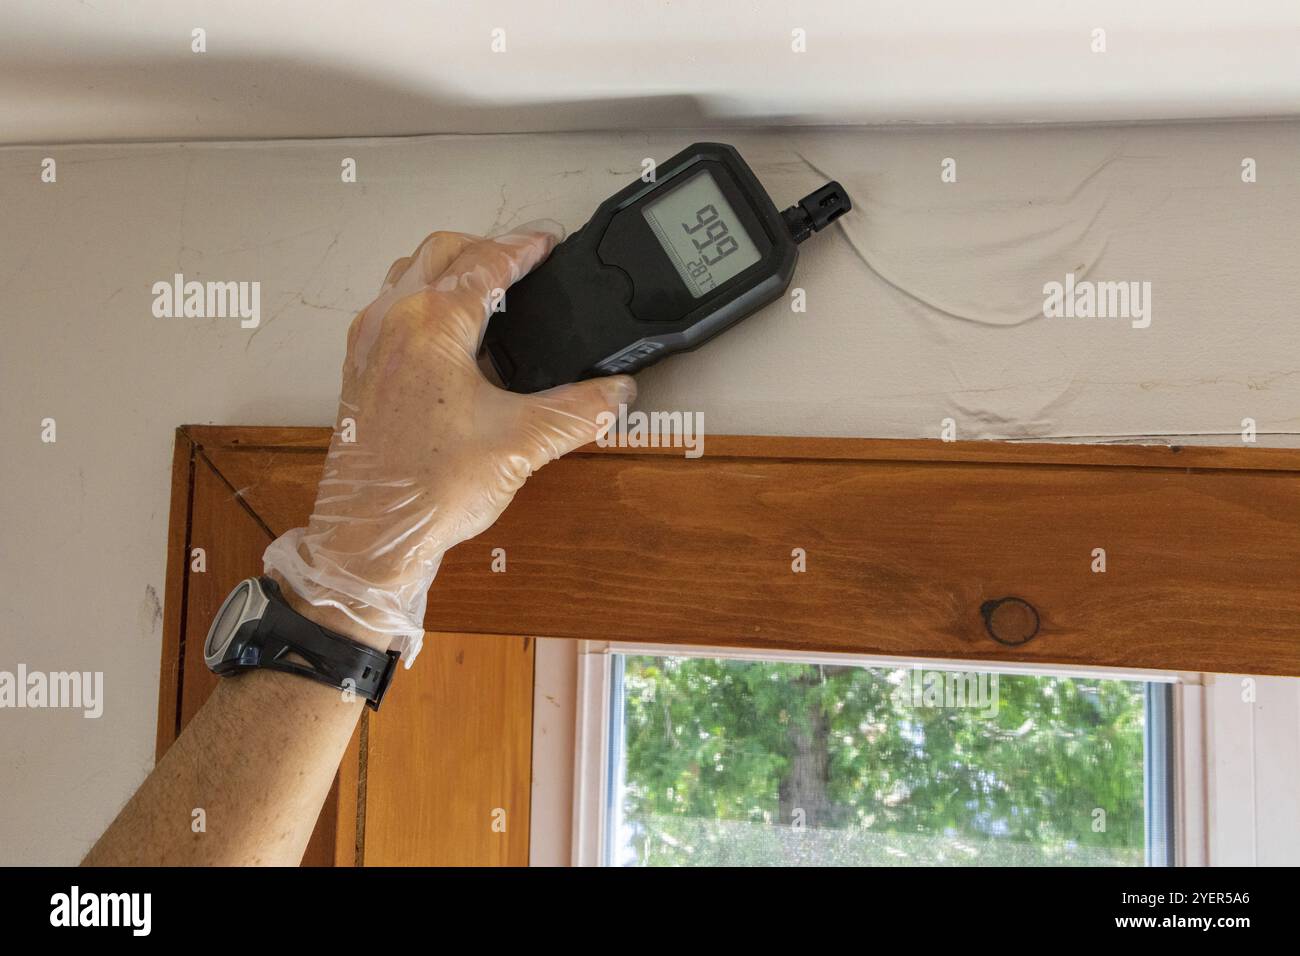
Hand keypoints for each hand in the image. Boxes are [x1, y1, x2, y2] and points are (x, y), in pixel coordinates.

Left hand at [264, 222, 634, 659]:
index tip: (547, 243)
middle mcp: (392, 321)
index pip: (487, 263)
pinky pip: (390, 308)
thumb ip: (578, 411)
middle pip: (440, 252)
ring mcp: (369, 344)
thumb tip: (616, 394)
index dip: (524, 248)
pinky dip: (423, 300)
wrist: (369, 537)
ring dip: (448, 269)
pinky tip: (450, 338)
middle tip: (522, 260)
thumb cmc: (427, 489)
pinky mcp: (359, 372)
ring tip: (487, 291)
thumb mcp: (521, 444)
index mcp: (430, 324)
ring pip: (407, 274)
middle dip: (485, 248)